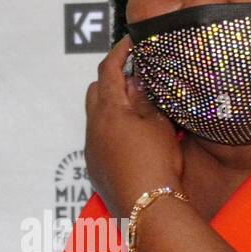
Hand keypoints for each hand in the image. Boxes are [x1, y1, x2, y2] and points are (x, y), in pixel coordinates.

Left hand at [84, 36, 182, 219]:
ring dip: (112, 108)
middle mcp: (93, 129)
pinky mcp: (95, 169)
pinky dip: (111, 131)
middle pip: (95, 92)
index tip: (129, 43)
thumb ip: (145, 98)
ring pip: (95, 118)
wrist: (148, 208)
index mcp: (108, 111)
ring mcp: (92, 151)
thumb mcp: (158, 124)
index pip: (108, 70)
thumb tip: (135, 81)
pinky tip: (132, 140)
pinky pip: (98, 140)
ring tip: (138, 111)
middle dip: (112, 81)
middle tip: (135, 78)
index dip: (119, 53)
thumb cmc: (156, 163)